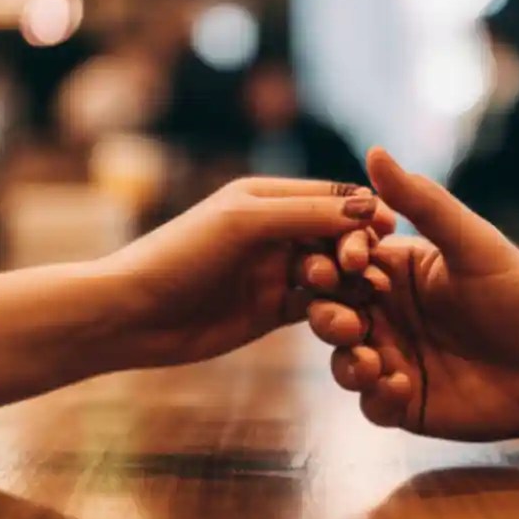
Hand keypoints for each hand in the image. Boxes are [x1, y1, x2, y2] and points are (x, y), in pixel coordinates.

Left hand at [99, 176, 394, 368]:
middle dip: (357, 251)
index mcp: (267, 197)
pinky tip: (342, 321)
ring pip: (333, 274)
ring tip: (354, 298)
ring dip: (349, 283)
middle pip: (339, 236)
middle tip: (361, 270)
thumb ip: (307, 214)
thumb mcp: (246, 223)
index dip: (364, 212)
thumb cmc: (180, 255)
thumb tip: (369, 208)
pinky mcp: (272, 311)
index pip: (333, 197)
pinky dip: (335, 311)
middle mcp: (275, 231)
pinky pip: (318, 306)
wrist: (131, 314)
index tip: (387, 232)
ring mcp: (275, 272)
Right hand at [305, 149, 518, 440]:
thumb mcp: (473, 244)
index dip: (331, 261)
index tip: (346, 264)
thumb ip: (423, 203)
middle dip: (328, 316)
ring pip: (342, 359)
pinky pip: (371, 404)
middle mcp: (385, 312)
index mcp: (395, 268)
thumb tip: (375, 151)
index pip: (341, 259)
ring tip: (373, 363)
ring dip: (347, 361)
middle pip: (329, 310)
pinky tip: (402, 389)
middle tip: (348, 324)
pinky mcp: (403, 403)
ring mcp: (391, 357)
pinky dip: (376, 397)